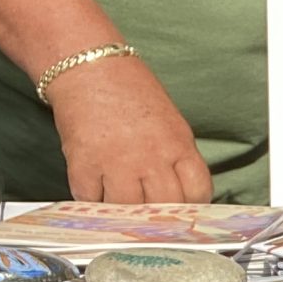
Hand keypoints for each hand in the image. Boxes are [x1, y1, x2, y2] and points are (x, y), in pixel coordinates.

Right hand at [48, 54, 213, 202]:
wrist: (88, 67)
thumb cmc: (129, 93)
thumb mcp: (170, 123)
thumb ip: (177, 159)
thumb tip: (180, 195)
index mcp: (178, 144)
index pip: (198, 192)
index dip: (192, 206)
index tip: (182, 210)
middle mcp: (151, 156)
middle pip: (165, 206)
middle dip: (159, 215)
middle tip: (149, 213)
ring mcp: (117, 163)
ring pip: (128, 210)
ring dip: (123, 211)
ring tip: (119, 200)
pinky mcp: (84, 165)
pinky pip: (91, 201)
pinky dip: (92, 201)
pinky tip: (95, 189)